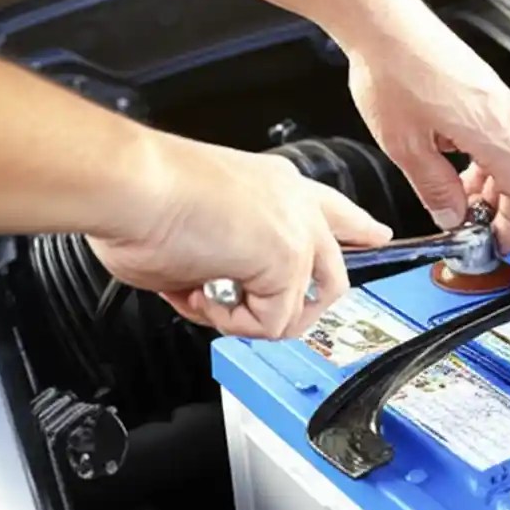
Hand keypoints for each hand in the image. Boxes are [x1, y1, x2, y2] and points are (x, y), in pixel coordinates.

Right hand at [88, 132, 392, 338]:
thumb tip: (209, 289)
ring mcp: (296, 232)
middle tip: (253, 316)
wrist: (132, 186)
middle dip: (297, 310)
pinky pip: (273, 323)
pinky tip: (205, 297)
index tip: (377, 235)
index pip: (331, 208)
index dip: (356, 226)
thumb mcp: (196, 230)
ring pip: (302, 309)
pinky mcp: (289, 261)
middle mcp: (293, 204)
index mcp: (273, 185)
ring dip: (248, 320)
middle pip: (334, 272)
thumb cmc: (144, 199)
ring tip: (207, 297)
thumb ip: (223, 259)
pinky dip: (233, 324)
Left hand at [345, 21, 509, 254]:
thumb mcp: (405, 147)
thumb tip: (451, 216)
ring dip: (492, 182)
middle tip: (478, 227)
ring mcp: (494, 96)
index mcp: (490, 129)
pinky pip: (498, 132)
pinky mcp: (481, 87)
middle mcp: (501, 110)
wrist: (381, 22)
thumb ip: (434, 188)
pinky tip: (451, 163)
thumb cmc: (391, 70)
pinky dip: (483, 158)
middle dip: (506, 206)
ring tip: (457, 198)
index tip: (497, 242)